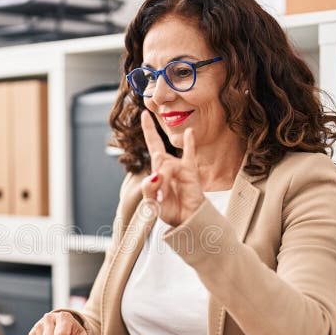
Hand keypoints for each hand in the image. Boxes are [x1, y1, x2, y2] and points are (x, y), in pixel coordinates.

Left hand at [140, 110, 203, 226]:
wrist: (187, 220)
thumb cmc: (170, 211)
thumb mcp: (151, 203)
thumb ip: (149, 188)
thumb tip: (156, 174)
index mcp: (158, 170)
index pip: (153, 145)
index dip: (148, 129)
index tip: (145, 113)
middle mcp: (169, 165)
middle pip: (156, 159)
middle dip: (156, 179)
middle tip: (160, 197)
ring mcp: (179, 167)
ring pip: (166, 165)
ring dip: (164, 183)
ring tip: (166, 197)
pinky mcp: (190, 172)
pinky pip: (189, 155)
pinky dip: (189, 144)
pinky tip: (190, 133)